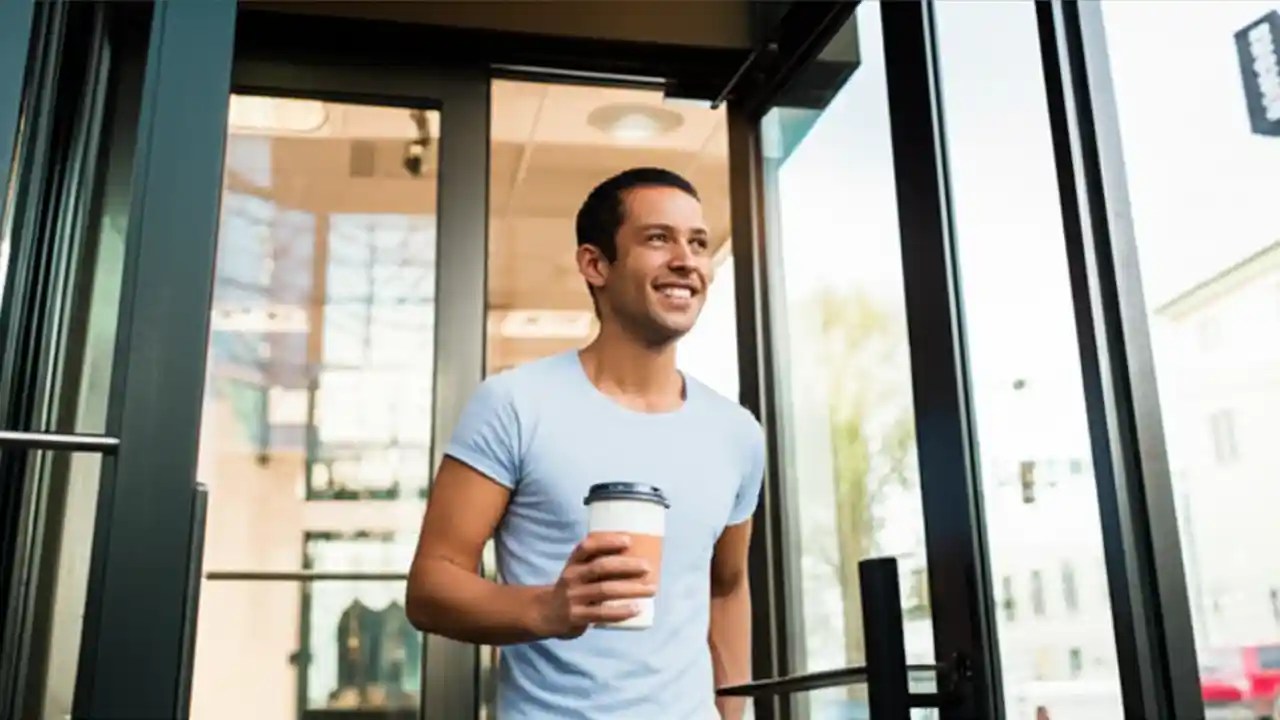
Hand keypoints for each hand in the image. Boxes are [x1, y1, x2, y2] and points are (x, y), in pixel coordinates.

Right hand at [535, 533, 654, 638]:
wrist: (546, 614)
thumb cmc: (573, 588)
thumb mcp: (578, 571)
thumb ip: (598, 563)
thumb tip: (637, 557)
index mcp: (573, 563)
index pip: (587, 547)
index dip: (607, 542)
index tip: (629, 540)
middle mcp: (572, 577)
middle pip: (600, 567)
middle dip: (626, 566)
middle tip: (648, 567)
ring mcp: (573, 597)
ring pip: (605, 590)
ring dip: (631, 589)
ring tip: (651, 589)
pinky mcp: (577, 616)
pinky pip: (601, 614)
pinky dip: (621, 611)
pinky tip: (637, 609)